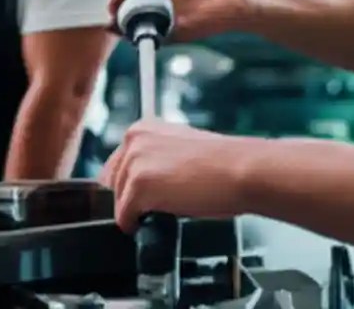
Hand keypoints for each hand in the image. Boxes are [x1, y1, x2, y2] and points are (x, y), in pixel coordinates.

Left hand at [98, 119, 259, 231]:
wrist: (241, 170)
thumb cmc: (221, 163)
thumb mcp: (179, 149)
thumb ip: (155, 158)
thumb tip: (139, 184)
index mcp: (142, 129)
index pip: (115, 166)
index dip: (126, 187)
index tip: (140, 199)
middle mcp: (133, 139)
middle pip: (112, 183)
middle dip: (127, 200)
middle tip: (150, 211)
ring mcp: (133, 162)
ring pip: (117, 201)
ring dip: (134, 212)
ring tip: (159, 215)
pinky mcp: (138, 186)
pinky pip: (124, 216)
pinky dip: (134, 225)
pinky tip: (150, 224)